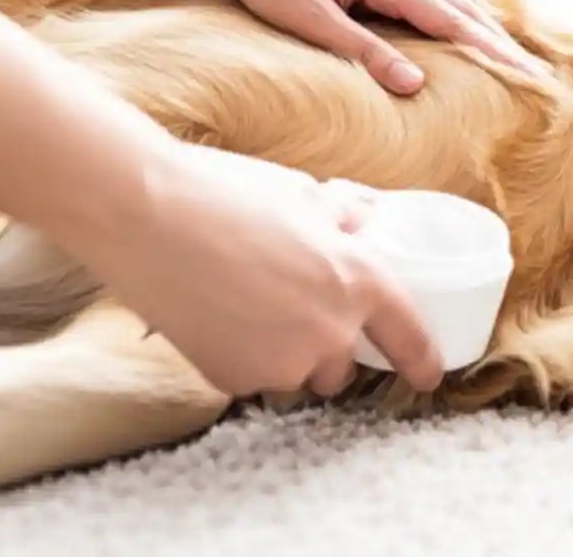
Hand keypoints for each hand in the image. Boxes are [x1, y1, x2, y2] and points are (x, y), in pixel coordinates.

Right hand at [68, 143, 443, 397]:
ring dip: (285, 356)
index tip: (427, 375)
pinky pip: (251, 379)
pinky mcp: (233, 379)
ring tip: (248, 309)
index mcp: (360, 281)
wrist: (145, 214)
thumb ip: (342, 221)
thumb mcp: (302, 194)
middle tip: (293, 309)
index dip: (423, 361)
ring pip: (296, 377)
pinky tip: (218, 318)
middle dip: (327, 346)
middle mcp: (330, 331)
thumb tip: (362, 225)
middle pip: (344, 367)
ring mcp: (281, 362)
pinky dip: (242, 358)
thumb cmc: (226, 193)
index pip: (410, 336)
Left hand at [209, 0, 550, 94]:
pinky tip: (469, 37)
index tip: (524, 77)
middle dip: (503, 45)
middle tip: (538, 78)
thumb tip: (415, 86)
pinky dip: (460, 20)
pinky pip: (432, 0)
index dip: (491, 53)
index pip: (452, 23)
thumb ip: (362, 52)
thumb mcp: (309, 19)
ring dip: (486, 32)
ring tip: (516, 62)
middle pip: (464, 10)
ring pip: (452, 2)